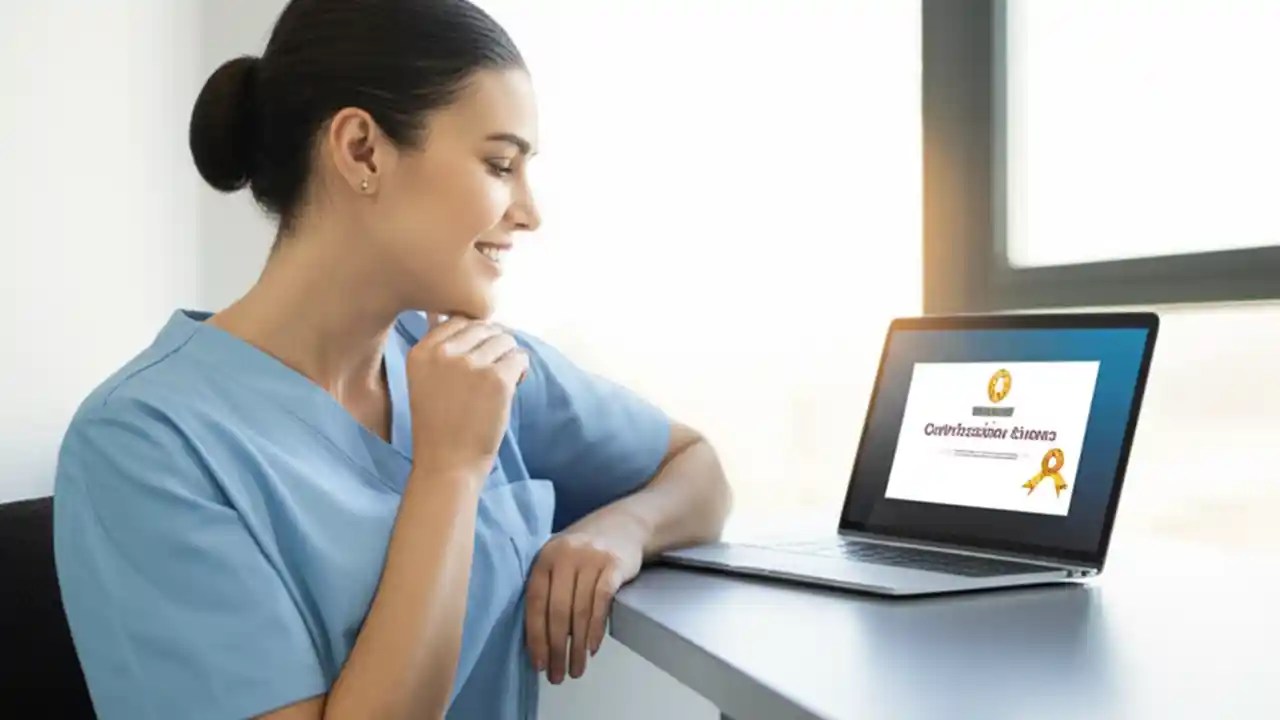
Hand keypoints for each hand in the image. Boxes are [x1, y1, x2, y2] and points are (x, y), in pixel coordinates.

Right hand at [406, 315, 527, 481]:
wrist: (447, 464)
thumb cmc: (438, 424)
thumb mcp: (423, 379)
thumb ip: (435, 346)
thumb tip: (441, 310)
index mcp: (421, 351)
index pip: (458, 320)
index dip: (474, 339)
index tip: (475, 361)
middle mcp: (444, 353)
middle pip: (484, 327)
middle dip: (494, 346)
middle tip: (492, 373)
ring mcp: (471, 364)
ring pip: (505, 339)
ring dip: (508, 357)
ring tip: (501, 382)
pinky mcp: (496, 379)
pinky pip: (519, 357)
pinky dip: (521, 370)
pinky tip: (513, 386)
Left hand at [524, 529, 642, 682]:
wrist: (624, 524)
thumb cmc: (585, 552)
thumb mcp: (560, 562)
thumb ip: (548, 591)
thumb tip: (539, 640)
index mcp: (544, 558)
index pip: (534, 603)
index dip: (535, 636)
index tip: (538, 664)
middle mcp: (565, 556)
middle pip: (557, 611)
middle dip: (556, 648)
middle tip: (557, 675)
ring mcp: (590, 559)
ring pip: (580, 611)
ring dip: (577, 646)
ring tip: (577, 669)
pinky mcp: (614, 565)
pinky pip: (601, 603)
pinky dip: (596, 629)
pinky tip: (592, 648)